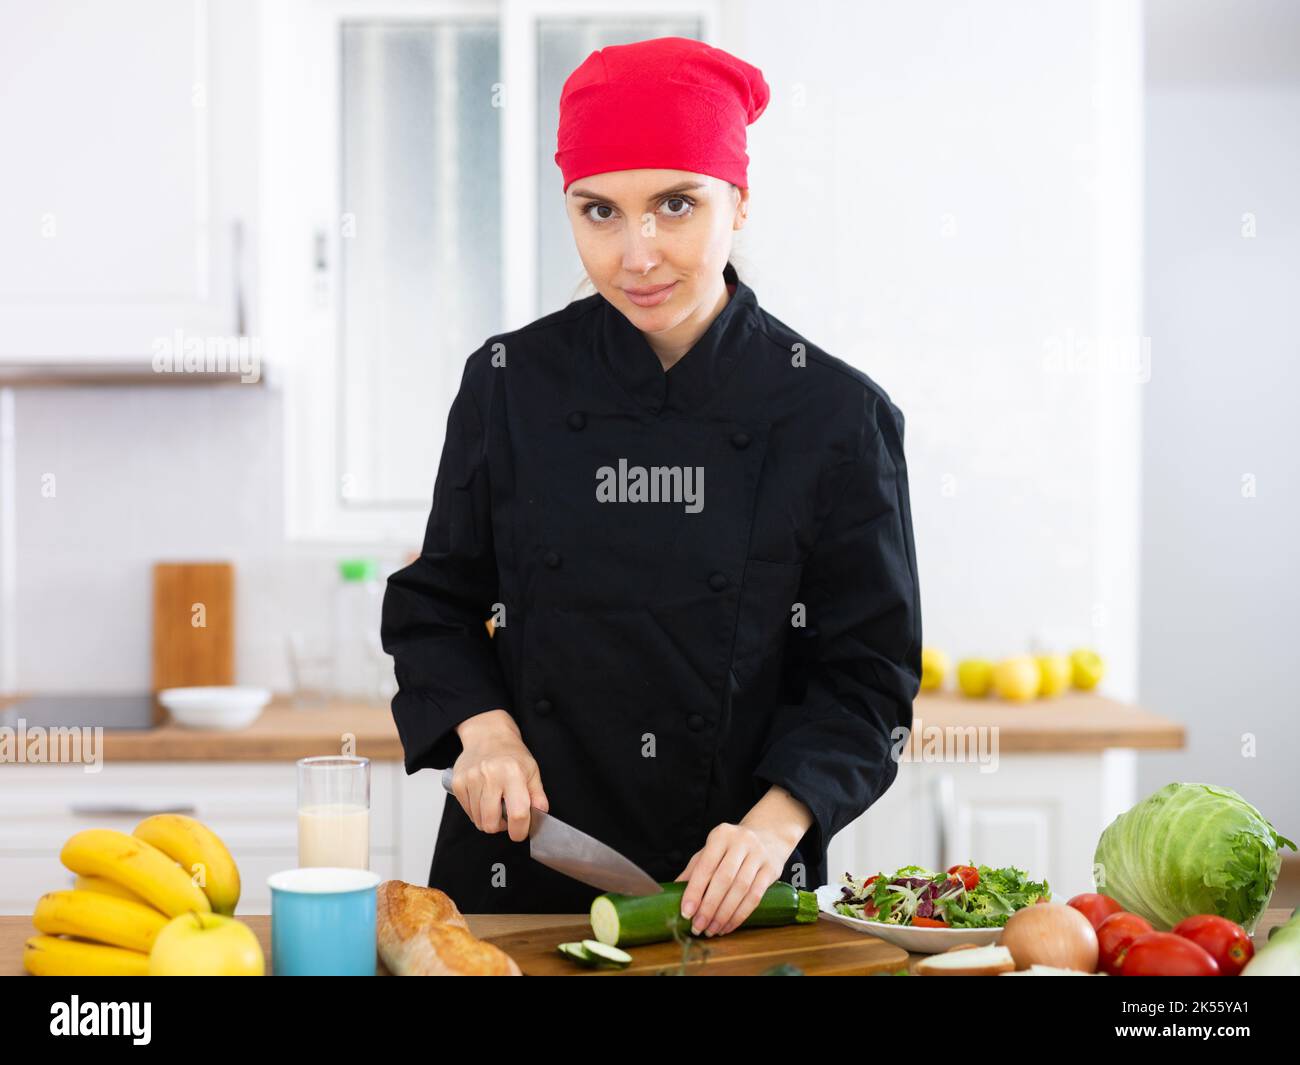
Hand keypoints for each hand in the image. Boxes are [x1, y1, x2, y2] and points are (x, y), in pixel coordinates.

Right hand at [449, 710, 548, 842]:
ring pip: (478, 820)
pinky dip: (477, 812)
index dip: (520, 830)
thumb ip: (538, 795)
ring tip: (496, 804)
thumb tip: (541, 814)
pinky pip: (468, 812)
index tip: (520, 832)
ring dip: (488, 819)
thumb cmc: (511, 753)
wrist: (487, 735)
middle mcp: (490, 776)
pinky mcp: (458, 783)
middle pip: (491, 823)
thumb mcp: (532, 770)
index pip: (517, 813)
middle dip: (501, 827)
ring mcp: (471, 779)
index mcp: (512, 773)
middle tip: (507, 817)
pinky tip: (484, 798)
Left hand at [672, 822, 793, 936]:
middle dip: (709, 907)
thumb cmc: (732, 847)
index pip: (705, 866)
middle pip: (723, 879)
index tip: (686, 913)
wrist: (769, 834)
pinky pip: (755, 896)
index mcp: (721, 835)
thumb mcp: (711, 850)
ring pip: (740, 890)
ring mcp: (759, 854)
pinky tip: (729, 926)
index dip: (695, 891)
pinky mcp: (772, 869)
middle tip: (698, 927)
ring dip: (724, 915)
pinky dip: (740, 915)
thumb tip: (671, 893)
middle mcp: (741, 841)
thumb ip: (694, 870)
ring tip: (712, 930)